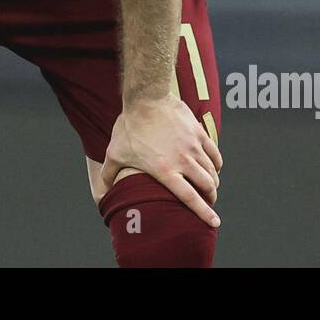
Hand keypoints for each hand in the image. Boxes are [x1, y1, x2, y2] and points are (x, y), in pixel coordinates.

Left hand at [101, 96, 222, 226]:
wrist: (146, 97)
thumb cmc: (129, 126)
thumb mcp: (115, 153)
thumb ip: (109, 174)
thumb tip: (102, 192)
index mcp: (165, 170)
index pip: (190, 198)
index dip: (204, 212)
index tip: (214, 222)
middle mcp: (183, 161)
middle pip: (206, 186)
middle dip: (211, 198)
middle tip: (209, 202)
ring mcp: (193, 146)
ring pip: (212, 170)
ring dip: (213, 181)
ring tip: (211, 186)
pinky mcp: (198, 132)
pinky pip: (214, 152)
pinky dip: (217, 163)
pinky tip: (215, 167)